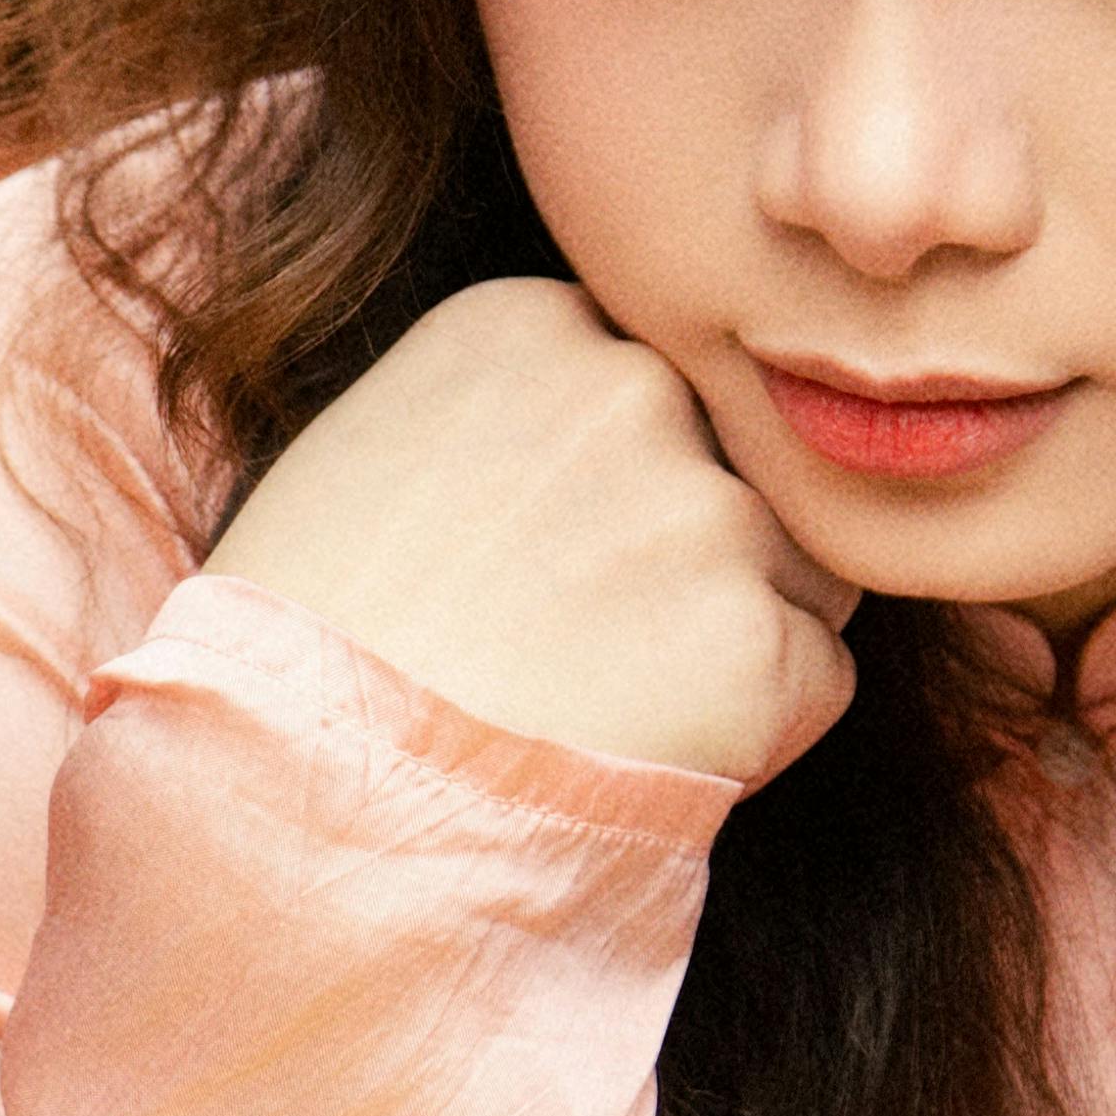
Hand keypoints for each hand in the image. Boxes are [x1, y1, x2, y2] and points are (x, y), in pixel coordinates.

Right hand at [201, 278, 857, 793]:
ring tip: (600, 706)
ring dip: (732, 631)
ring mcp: (704, 509)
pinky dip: (758, 727)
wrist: (307, 794)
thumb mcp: (367, 455)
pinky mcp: (759, 636)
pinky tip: (644, 752)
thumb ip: (506, 414)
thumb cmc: (303, 647)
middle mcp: (629, 387)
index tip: (536, 559)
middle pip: (730, 456)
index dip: (609, 486)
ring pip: (790, 564)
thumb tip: (593, 446)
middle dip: (686, 545)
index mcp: (525, 321)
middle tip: (583, 646)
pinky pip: (812, 674)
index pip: (641, 382)